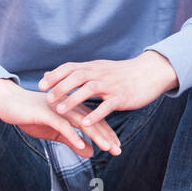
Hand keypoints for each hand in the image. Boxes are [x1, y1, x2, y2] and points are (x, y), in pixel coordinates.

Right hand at [0, 79, 119, 157]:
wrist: (9, 103)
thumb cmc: (33, 116)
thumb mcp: (56, 132)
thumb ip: (73, 141)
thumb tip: (91, 153)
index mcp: (74, 109)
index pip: (96, 122)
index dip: (107, 135)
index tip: (118, 148)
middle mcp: (70, 107)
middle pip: (93, 122)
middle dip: (107, 137)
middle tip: (118, 151)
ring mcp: (59, 109)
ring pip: (82, 123)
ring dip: (96, 136)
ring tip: (107, 148)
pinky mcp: (46, 113)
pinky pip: (62, 125)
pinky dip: (73, 135)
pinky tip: (81, 145)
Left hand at [39, 52, 177, 127]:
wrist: (150, 72)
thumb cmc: (123, 74)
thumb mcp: (100, 69)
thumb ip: (78, 73)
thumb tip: (52, 74)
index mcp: (95, 68)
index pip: (71, 67)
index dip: (55, 75)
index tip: (41, 85)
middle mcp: (101, 74)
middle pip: (77, 76)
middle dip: (61, 87)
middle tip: (47, 99)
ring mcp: (112, 85)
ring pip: (90, 89)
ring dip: (73, 100)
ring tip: (59, 111)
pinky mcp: (122, 97)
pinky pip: (108, 106)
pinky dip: (96, 114)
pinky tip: (86, 123)